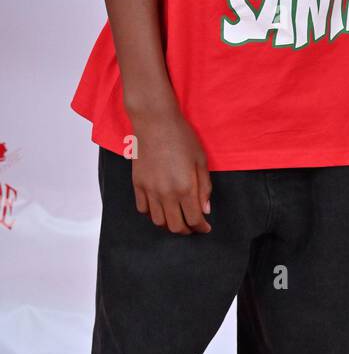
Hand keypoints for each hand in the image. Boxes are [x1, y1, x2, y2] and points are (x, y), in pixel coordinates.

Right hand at [127, 102, 211, 233]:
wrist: (155, 122)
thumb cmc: (182, 137)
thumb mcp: (201, 160)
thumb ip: (204, 187)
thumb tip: (205, 209)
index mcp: (185, 188)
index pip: (194, 219)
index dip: (201, 227)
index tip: (205, 228)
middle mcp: (166, 193)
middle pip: (175, 226)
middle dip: (186, 230)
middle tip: (192, 226)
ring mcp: (149, 190)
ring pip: (157, 221)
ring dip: (169, 224)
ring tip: (177, 218)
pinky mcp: (137, 184)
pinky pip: (143, 209)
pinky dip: (152, 213)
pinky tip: (160, 207)